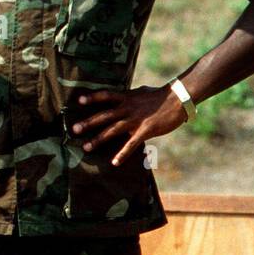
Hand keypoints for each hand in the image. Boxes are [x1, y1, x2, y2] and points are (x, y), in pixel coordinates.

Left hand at [70, 86, 188, 165]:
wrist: (179, 99)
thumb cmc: (160, 95)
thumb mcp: (141, 92)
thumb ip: (129, 96)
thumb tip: (123, 95)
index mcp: (126, 98)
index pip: (106, 95)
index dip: (93, 97)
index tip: (79, 100)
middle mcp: (128, 108)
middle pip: (104, 115)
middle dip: (88, 123)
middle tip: (74, 129)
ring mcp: (136, 120)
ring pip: (113, 130)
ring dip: (99, 139)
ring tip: (86, 147)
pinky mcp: (145, 130)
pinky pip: (131, 144)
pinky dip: (122, 153)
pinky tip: (114, 162)